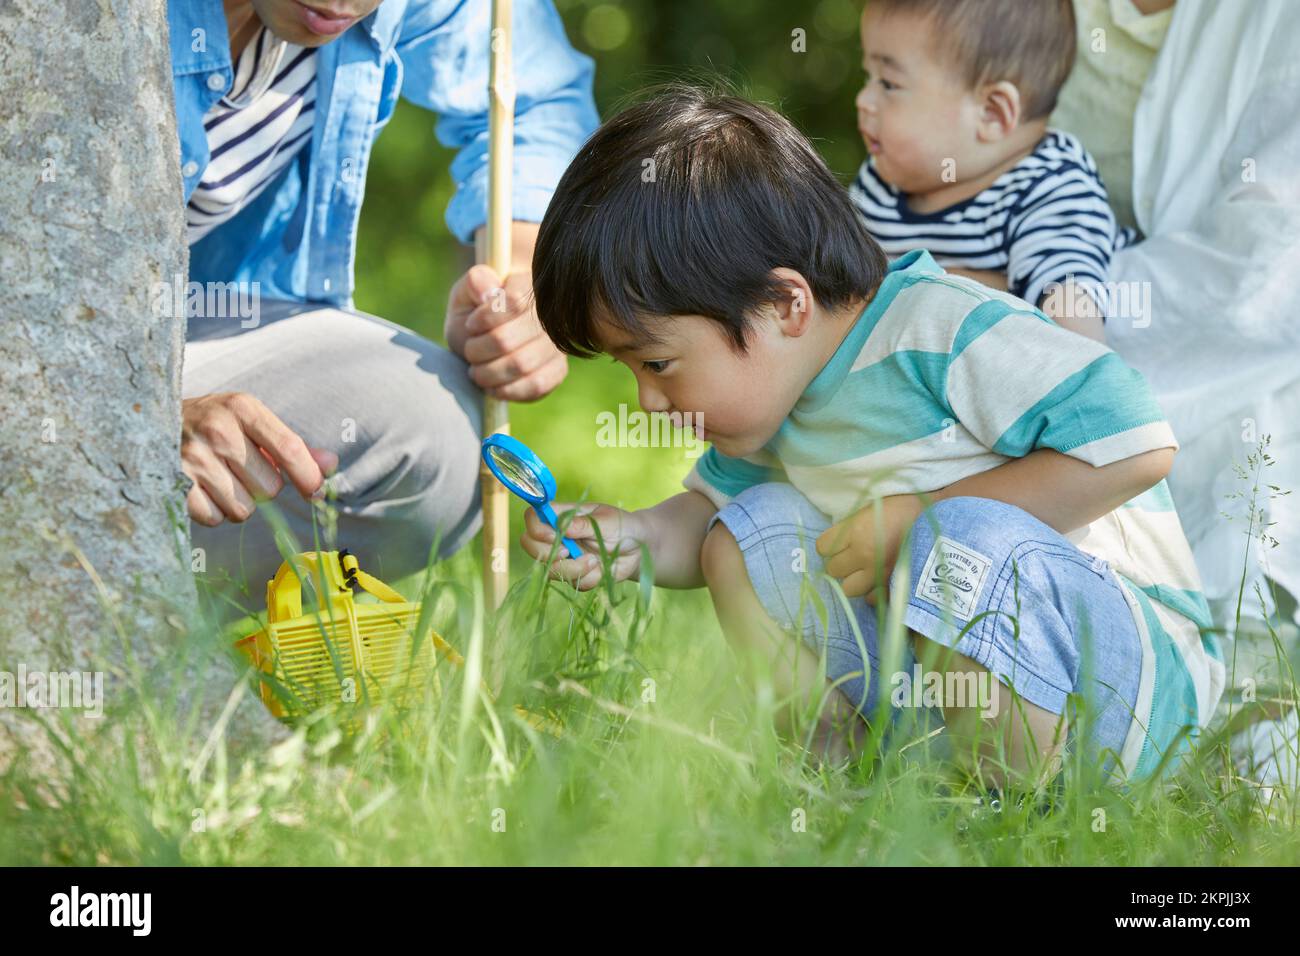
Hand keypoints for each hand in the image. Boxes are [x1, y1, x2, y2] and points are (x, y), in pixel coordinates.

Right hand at [181, 392, 337, 526]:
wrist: (146, 423)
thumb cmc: (209, 424)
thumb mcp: (247, 421)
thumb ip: (290, 444)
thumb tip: (329, 465)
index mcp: (242, 408)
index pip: (290, 449)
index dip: (308, 477)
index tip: (315, 491)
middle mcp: (217, 430)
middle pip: (270, 488)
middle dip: (260, 487)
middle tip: (238, 469)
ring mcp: (193, 459)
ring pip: (244, 509)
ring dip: (237, 501)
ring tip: (217, 478)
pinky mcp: (174, 485)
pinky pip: (216, 518)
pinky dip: (213, 511)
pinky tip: (200, 489)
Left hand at [444, 264, 567, 401]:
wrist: (489, 339)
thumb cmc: (476, 313)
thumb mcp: (467, 292)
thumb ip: (475, 283)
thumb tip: (490, 291)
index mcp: (530, 287)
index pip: (514, 302)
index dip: (485, 318)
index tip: (471, 324)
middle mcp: (550, 316)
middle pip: (507, 340)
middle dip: (477, 350)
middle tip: (470, 352)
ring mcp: (557, 345)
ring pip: (520, 365)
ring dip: (487, 373)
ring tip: (476, 371)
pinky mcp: (558, 370)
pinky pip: (536, 386)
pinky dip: (507, 390)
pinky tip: (493, 387)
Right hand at [520, 502, 645, 589]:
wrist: (638, 549)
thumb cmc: (622, 526)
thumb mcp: (607, 520)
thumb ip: (584, 524)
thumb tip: (562, 526)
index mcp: (561, 516)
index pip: (533, 517)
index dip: (536, 528)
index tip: (553, 535)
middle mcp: (557, 536)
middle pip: (529, 545)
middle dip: (547, 553)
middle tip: (568, 552)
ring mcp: (563, 557)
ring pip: (549, 569)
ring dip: (572, 569)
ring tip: (595, 561)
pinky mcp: (574, 575)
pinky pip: (571, 583)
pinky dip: (588, 579)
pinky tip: (601, 569)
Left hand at [815, 495, 924, 602]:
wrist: (941, 520)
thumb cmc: (905, 508)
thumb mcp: (872, 508)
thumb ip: (852, 527)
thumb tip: (838, 542)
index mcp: (856, 530)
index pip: (822, 547)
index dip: (829, 545)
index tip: (839, 542)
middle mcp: (864, 554)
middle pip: (833, 570)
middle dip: (840, 564)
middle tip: (853, 557)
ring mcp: (879, 573)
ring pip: (848, 589)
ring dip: (854, 580)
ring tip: (866, 571)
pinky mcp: (894, 586)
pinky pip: (871, 599)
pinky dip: (873, 592)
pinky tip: (880, 580)